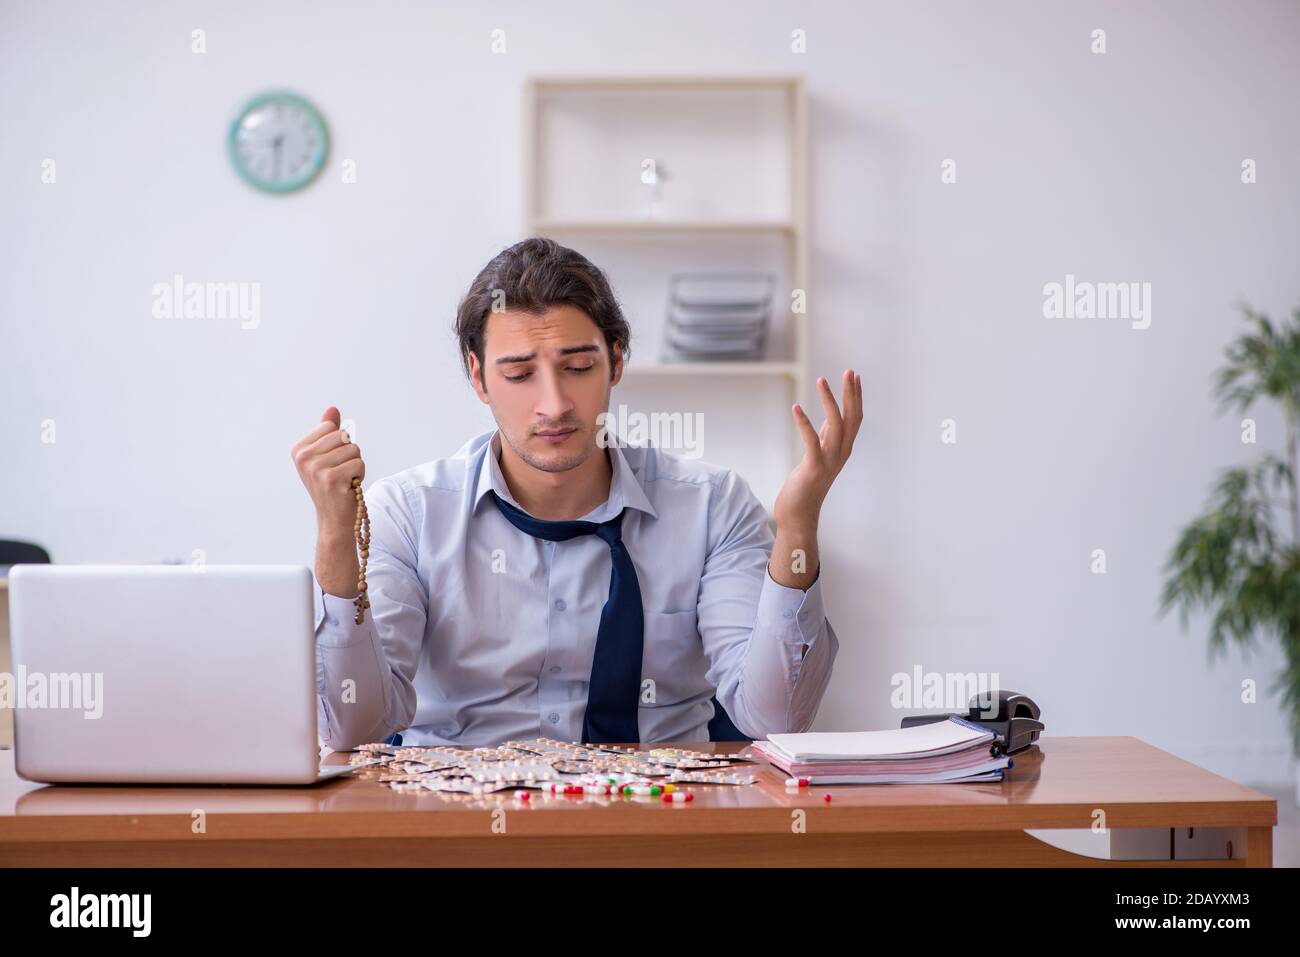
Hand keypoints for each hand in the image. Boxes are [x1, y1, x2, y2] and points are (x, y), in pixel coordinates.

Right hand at [292, 407, 365, 597]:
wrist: (334, 519)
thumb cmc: (333, 486)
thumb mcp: (328, 456)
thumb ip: (329, 432)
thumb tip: (332, 409)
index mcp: (299, 449)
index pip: (331, 427)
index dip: (339, 443)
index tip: (332, 461)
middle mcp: (304, 457)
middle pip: (343, 436)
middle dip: (349, 454)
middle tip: (341, 472)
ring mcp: (316, 468)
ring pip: (353, 450)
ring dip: (355, 465)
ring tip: (344, 480)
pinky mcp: (331, 478)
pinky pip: (359, 463)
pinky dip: (359, 475)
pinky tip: (348, 487)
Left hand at [773, 370, 861, 534]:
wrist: (799, 514)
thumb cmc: (806, 485)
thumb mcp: (819, 456)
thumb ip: (826, 439)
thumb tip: (827, 420)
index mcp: (843, 449)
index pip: (855, 418)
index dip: (856, 396)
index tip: (854, 376)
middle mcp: (841, 453)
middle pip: (851, 418)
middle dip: (851, 393)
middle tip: (848, 371)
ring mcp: (829, 461)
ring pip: (835, 424)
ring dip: (829, 400)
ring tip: (821, 380)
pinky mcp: (813, 467)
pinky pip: (811, 440)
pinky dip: (804, 422)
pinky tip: (796, 408)